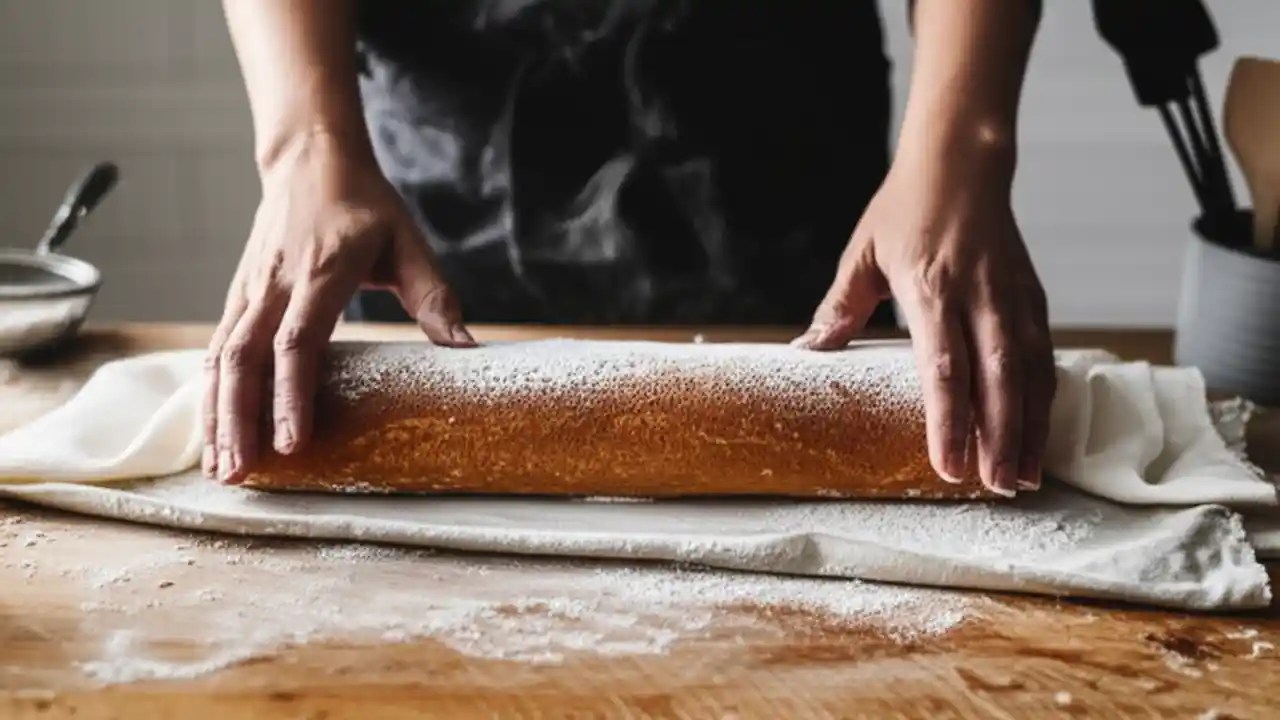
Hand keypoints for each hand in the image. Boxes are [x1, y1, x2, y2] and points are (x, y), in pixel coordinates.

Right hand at [204, 131, 472, 483]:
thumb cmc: (365, 206)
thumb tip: (468, 349)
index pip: (298, 342)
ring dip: (216, 416)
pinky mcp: (237, 297)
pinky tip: (212, 433)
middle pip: (245, 359)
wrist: (310, 159)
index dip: (292, 394)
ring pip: (221, 359)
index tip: (294, 441)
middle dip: (240, 421)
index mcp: (321, 273)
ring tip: (220, 468)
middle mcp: (275, 285)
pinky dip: (210, 394)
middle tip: (242, 473)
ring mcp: (249, 291)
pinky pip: (216, 350)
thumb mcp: (408, 243)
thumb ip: (435, 298)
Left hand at [793, 151, 1053, 496]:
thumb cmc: (906, 210)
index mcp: (932, 288)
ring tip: (1025, 478)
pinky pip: (1043, 357)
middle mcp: (980, 296)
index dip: (949, 421)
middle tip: (997, 488)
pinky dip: (1043, 399)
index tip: (949, 465)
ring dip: (1030, 428)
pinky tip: (1040, 435)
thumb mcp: (863, 255)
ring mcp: (1013, 298)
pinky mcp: (1034, 298)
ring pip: (1029, 373)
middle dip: (1000, 438)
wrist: (962, 164)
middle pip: (996, 379)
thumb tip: (807, 352)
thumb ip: (839, 308)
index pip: (944, 367)